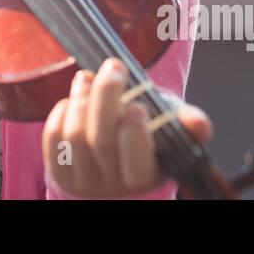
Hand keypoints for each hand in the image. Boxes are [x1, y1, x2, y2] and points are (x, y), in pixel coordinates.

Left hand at [41, 56, 212, 196]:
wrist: (118, 147)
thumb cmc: (150, 130)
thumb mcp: (172, 124)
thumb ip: (187, 124)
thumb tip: (199, 124)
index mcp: (146, 177)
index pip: (137, 163)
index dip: (134, 132)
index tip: (137, 105)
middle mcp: (113, 185)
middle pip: (101, 142)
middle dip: (107, 98)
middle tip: (115, 68)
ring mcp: (83, 179)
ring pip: (76, 136)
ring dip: (82, 99)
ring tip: (90, 77)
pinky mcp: (59, 169)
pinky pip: (53, 136)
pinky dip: (62, 110)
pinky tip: (77, 96)